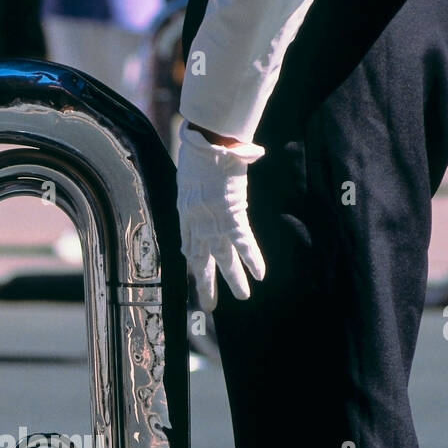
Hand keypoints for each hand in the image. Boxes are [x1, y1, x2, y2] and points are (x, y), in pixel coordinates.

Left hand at [177, 123, 265, 312]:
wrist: (206, 141)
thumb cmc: (203, 145)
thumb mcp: (198, 162)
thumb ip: (213, 168)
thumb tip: (245, 155)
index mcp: (186, 209)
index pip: (187, 241)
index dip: (191, 256)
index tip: (194, 268)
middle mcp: (196, 221)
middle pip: (201, 259)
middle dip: (206, 284)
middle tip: (209, 306)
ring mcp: (212, 221)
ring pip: (223, 258)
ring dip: (234, 279)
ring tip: (244, 296)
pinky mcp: (230, 216)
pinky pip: (242, 244)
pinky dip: (252, 259)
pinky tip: (260, 275)